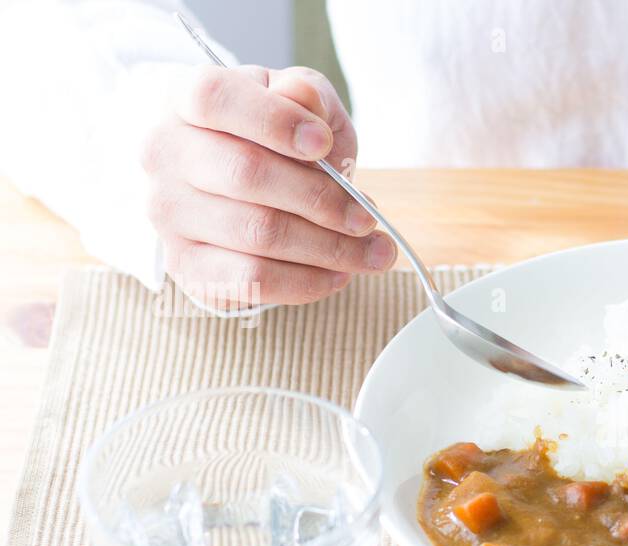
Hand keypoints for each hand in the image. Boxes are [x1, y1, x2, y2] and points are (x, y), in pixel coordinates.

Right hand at [142, 65, 395, 308]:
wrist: (247, 189)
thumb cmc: (278, 141)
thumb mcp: (302, 106)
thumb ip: (306, 95)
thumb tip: (301, 97)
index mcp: (187, 99)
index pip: (215, 99)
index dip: (273, 121)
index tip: (324, 144)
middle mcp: (166, 154)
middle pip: (246, 175)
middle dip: (321, 200)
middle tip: (367, 217)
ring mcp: (170, 213)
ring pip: (257, 234)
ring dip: (329, 248)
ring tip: (374, 252)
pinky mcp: (187, 265)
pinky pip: (252, 280)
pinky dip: (306, 281)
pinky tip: (340, 274)